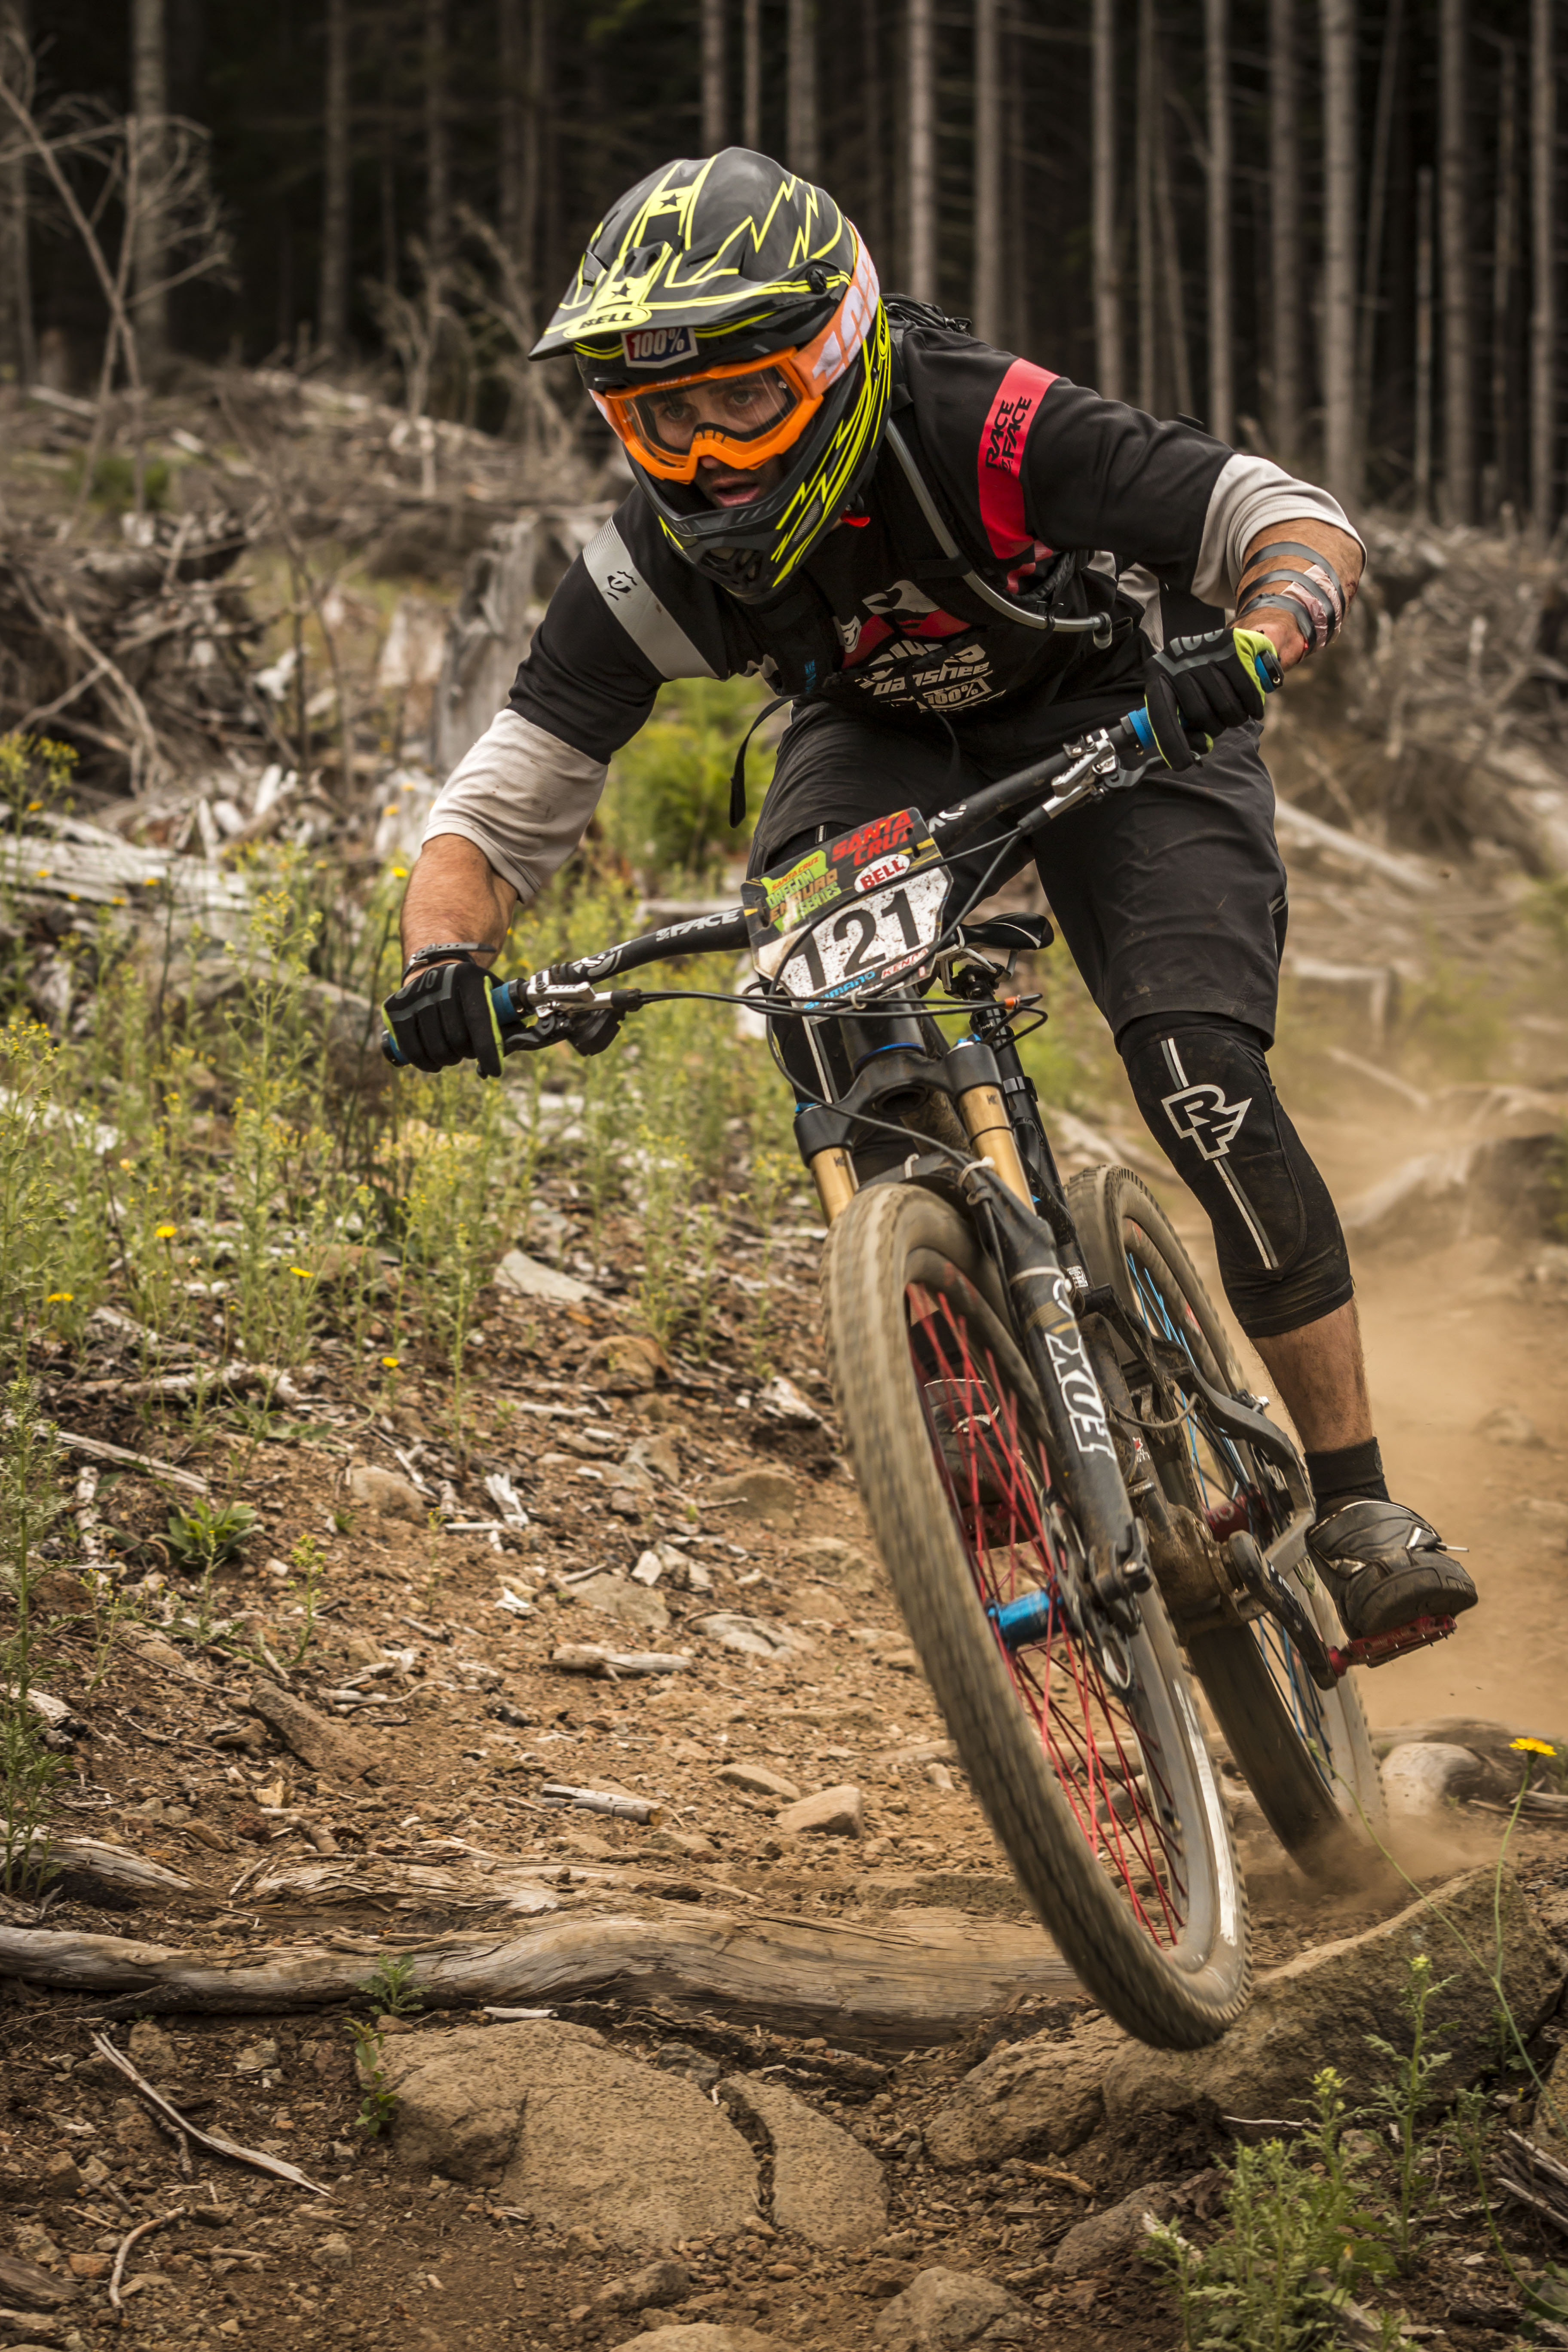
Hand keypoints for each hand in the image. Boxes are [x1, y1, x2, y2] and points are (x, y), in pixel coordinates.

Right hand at [382, 960, 504, 1078]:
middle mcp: (439, 982)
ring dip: (448, 1060)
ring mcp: (414, 994)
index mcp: (469, 977)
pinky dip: (424, 1063)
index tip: (494, 1071)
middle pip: (456, 1038)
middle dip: (467, 1054)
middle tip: (469, 1052)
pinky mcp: (395, 1007)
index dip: (488, 1049)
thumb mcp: (496, 999)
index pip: (479, 1019)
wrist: (436, 971)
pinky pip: (410, 1049)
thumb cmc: (474, 994)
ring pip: (435, 1048)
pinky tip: (434, 1064)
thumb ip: (511, 1025)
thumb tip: (516, 1055)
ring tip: (453, 1055)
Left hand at [1142, 626, 1281, 770]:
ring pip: (1225, 705)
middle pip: (1199, 713)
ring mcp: (1204, 650)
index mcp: (1156, 674)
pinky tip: (1254, 710)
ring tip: (1235, 714)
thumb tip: (1202, 747)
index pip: (1160, 714)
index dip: (1172, 744)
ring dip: (1235, 719)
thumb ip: (1185, 728)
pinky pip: (1247, 690)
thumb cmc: (1199, 681)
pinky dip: (1253, 706)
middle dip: (1214, 727)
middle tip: (1220, 724)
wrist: (1226, 640)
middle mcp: (1177, 659)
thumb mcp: (1182, 699)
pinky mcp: (1232, 645)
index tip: (1182, 765)